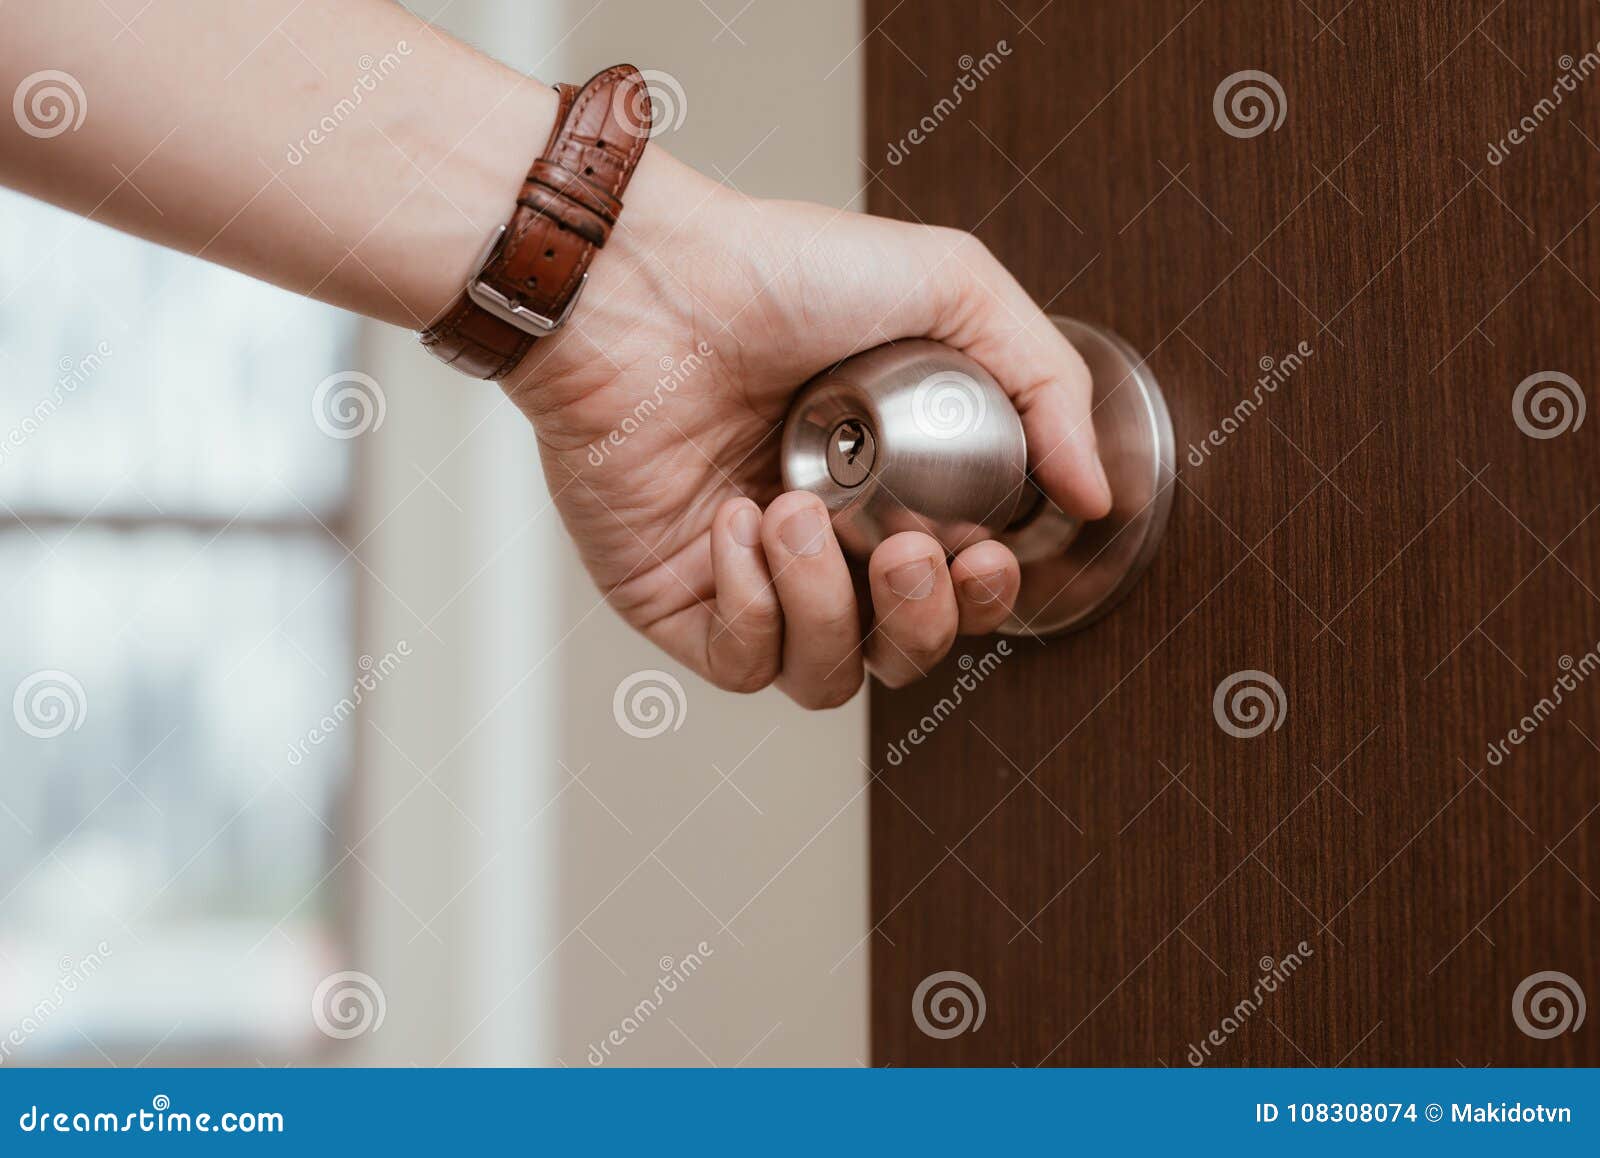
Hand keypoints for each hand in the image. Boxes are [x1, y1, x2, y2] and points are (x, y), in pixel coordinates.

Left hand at [508, 149, 1111, 708]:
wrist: (644, 282)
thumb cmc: (779, 272)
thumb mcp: (953, 288)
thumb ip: (1046, 383)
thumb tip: (1093, 494)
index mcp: (888, 489)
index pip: (958, 591)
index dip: (985, 599)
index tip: (985, 556)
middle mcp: (823, 544)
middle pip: (902, 653)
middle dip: (921, 620)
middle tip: (902, 551)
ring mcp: (748, 580)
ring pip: (827, 677)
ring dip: (828, 608)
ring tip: (796, 511)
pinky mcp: (677, 603)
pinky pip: (743, 663)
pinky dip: (752, 604)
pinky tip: (736, 521)